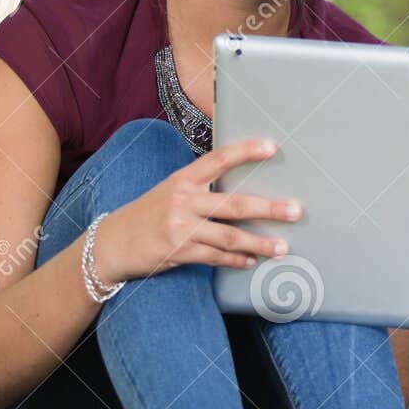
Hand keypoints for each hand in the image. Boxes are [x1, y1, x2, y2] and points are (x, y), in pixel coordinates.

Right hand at [93, 138, 301, 280]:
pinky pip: (215, 257)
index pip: (218, 160)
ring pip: (229, 237)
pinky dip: (236, 260)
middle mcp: (183, 201)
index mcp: (183, 179)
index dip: (245, 152)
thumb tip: (242, 187)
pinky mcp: (179, 252)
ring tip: (282, 247)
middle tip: (295, 210)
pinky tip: (251, 261)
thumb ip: (201, 187)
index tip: (272, 147)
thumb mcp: (170, 190)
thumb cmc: (148, 213)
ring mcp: (181, 228)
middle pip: (234, 204)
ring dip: (259, 243)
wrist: (113, 242)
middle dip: (268, 208)